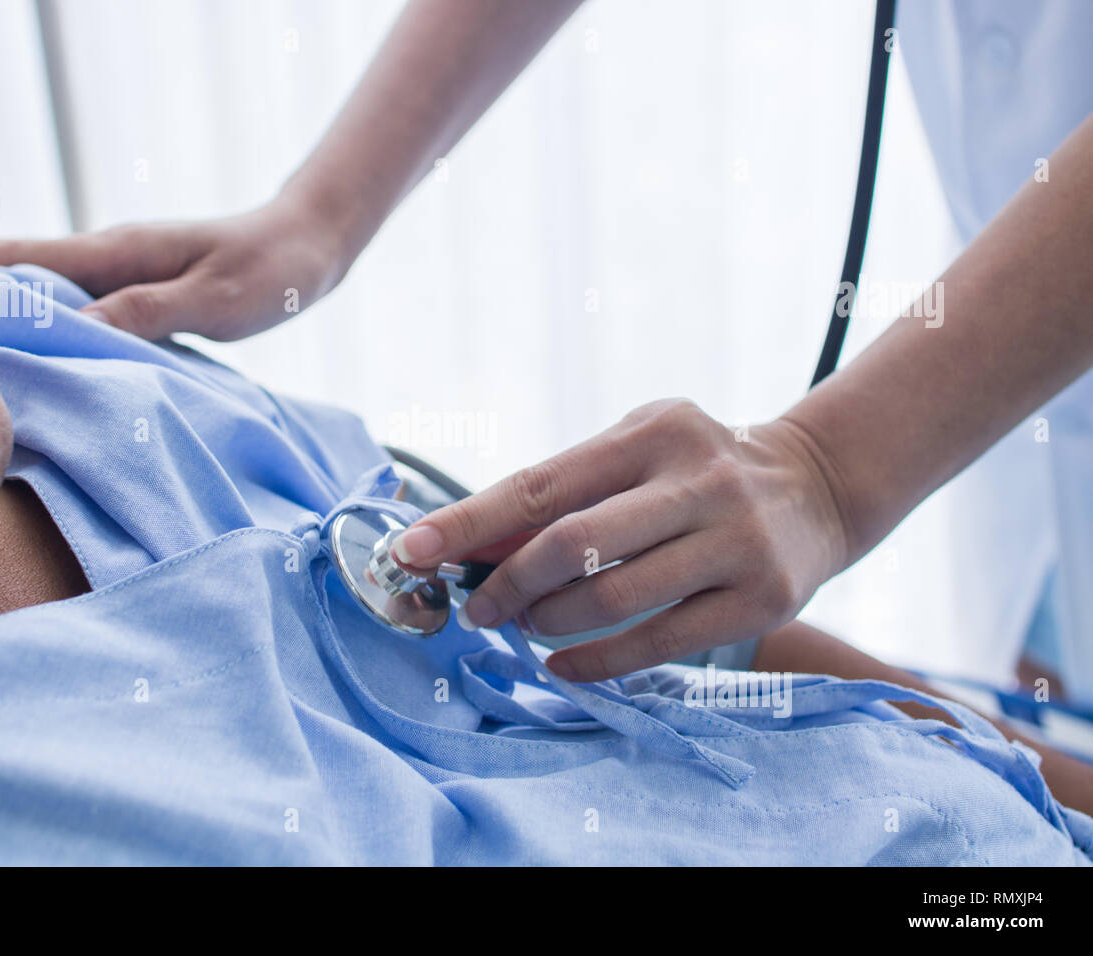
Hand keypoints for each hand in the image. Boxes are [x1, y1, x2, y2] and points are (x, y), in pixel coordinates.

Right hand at [0, 189, 349, 340]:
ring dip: (18, 330)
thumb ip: (147, 310)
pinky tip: (48, 374)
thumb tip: (74, 329)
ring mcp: (120, 277)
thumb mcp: (212, 297)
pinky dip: (58, 339)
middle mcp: (107, 259)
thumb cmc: (268, 271)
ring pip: (48, 301)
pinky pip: (82, 317)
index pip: (19, 257)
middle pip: (21, 280)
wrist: (308, 246)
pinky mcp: (136, 297)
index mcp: (116, 250)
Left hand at [392, 400, 852, 681]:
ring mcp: (736, 543)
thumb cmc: (698, 469)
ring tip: (523, 627)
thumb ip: (570, 490)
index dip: (469, 521)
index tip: (410, 549)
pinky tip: (564, 664)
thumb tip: (478, 547)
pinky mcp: (762, 600)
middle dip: (506, 583)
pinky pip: (658, 644)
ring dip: (548, 622)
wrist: (818, 487)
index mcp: (654, 432)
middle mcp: (700, 481)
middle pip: (573, 544)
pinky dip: (596, 662)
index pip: (541, 483)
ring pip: (613, 599)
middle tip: (476, 607)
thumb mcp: (640, 449)